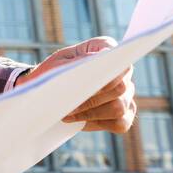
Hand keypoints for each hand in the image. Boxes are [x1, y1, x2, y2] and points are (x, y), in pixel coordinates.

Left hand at [15, 36, 136, 133]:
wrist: (46, 90)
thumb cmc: (51, 72)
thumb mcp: (57, 64)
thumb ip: (77, 62)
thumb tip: (99, 59)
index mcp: (106, 48)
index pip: (118, 60)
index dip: (106, 74)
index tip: (83, 84)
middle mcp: (122, 71)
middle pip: (120, 88)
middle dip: (92, 99)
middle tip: (67, 106)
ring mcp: (126, 93)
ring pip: (120, 108)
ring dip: (92, 114)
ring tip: (67, 115)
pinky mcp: (124, 112)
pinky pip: (120, 123)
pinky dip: (98, 124)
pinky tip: (80, 122)